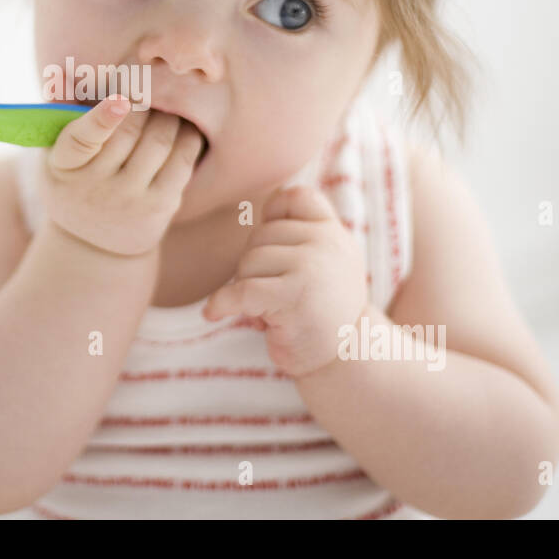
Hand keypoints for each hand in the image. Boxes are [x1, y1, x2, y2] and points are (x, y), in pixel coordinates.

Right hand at [40, 95, 204, 257]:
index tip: (119, 101)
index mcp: (63, 167)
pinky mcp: (159, 206)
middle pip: (128, 133)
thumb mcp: (54, 157)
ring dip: (168, 118)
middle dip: (143, 105)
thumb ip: (58, 115)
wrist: (94, 244)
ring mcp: (129, 199)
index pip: (80, 141)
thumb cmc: (74, 183)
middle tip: (147, 92)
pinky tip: (184, 129)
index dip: (101, 119)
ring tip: (166, 110)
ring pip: (159, 143)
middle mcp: (95, 187)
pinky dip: (187, 138)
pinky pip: (182, 162)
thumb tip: (58, 73)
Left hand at [201, 184, 368, 378]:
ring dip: (247, 289)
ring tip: (271, 312)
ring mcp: (311, 267)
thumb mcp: (325, 263)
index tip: (272, 246)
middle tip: (274, 298)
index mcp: (333, 233)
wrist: (345, 359)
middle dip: (256, 268)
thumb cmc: (323, 311)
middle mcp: (327, 244)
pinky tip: (214, 314)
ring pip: (249, 262)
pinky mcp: (293, 296)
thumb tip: (265, 205)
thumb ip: (303, 234)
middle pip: (261, 235)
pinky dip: (221, 304)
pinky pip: (240, 290)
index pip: (297, 199)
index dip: (275, 215)